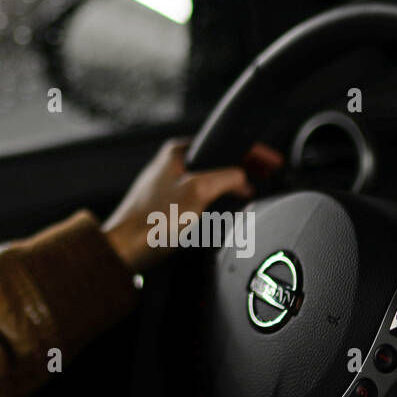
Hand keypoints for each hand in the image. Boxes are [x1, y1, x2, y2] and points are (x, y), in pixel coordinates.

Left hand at [102, 137, 282, 273]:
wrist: (124, 251)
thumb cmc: (150, 223)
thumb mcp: (198, 192)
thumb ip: (226, 178)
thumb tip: (244, 177)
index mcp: (177, 152)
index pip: (223, 144)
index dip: (252, 153)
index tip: (272, 161)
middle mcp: (171, 165)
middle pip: (219, 164)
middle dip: (243, 172)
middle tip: (266, 179)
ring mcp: (169, 186)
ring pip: (211, 183)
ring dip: (231, 190)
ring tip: (249, 195)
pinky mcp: (168, 207)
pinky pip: (201, 200)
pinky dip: (217, 204)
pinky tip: (223, 214)